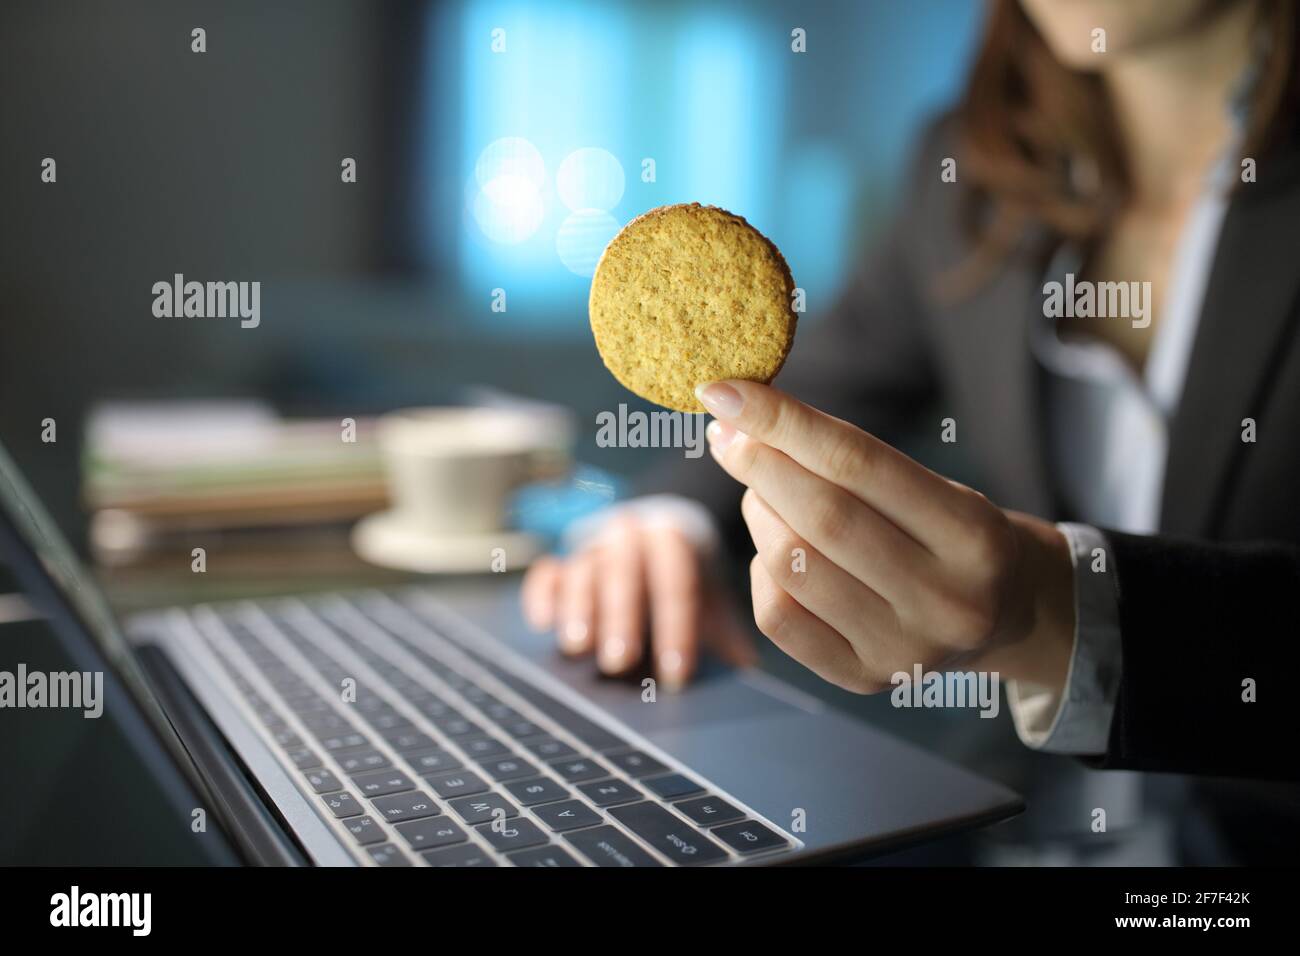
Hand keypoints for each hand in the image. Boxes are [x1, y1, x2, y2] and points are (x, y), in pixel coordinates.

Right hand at [521, 510, 755, 688]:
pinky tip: (543, 624)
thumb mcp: (711, 594)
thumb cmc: (686, 576)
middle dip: (621, 618)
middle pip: (624, 571)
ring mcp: (591, 548)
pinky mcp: (560, 562)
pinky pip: (546, 573)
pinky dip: (541, 595)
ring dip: (578, 609)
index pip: (677, 580)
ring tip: (578, 648)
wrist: (655, 534)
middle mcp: (629, 535)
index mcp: (674, 539)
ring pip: (582, 570)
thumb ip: (724, 627)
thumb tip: (745, 666)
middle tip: (619, 663)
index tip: (677, 673)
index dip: (677, 627)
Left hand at [696, 380, 1075, 694]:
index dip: (784, 422)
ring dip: (758, 513)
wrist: (1003, 615)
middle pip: (822, 516)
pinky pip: (778, 616)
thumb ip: (850, 458)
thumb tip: (742, 419)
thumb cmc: (949, 533)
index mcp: (973, 535)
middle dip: (759, 464)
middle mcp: (945, 599)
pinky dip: (761, 571)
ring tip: (762, 494)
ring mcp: (903, 649)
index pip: (858, 463)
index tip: (726, 391)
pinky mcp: (863, 679)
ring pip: (790, 565)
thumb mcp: (932, 486)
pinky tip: (775, 552)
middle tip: (727, 435)